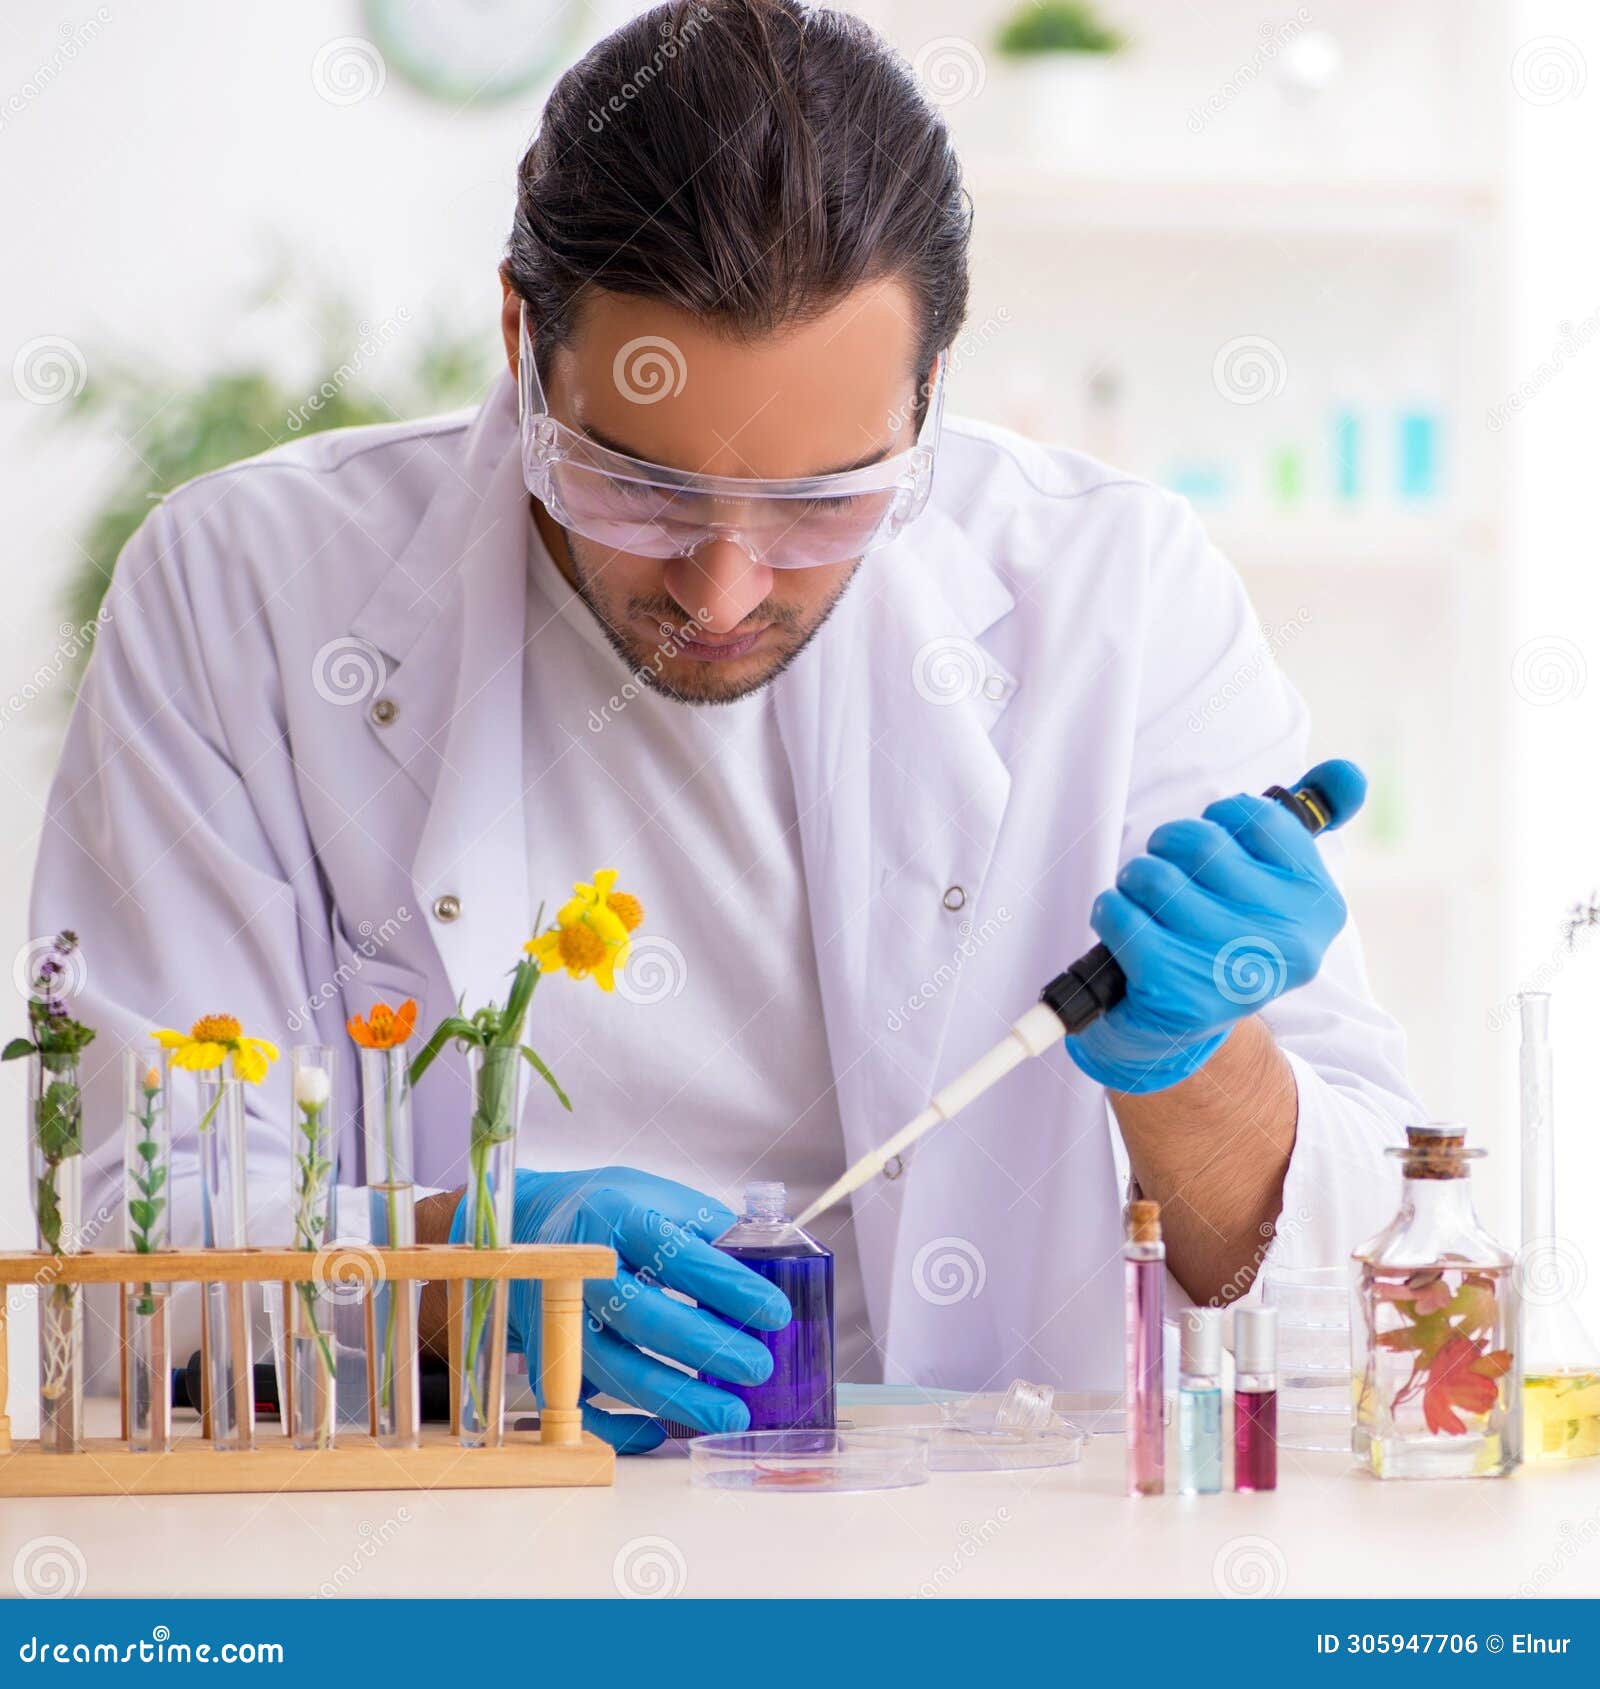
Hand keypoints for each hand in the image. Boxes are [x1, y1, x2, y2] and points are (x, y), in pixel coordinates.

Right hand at [453, 1166, 789, 1452]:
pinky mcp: (546, 1359)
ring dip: (676, 1399)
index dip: (728, 1286)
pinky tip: (664, 1433)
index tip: (776, 1311)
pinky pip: (580, 1407)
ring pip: (614, 1369)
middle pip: (642, 1316)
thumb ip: (711, 1228)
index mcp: (617, 1219)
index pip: (678, 1255)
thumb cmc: (610, 1211)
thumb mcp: (659, 1196)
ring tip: (731, 1415)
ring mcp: (558, 1319)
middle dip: (705, 1347)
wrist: (526, 1225)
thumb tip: (770, 1262)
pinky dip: (619, 1427)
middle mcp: (582, 1270)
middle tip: (759, 1367)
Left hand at [1065, 781, 1355, 1094]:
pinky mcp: (1177, 995)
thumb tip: (1350, 771)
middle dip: (1167, 848)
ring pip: (1153, 877)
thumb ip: (1305, 820)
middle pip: (1199, 842)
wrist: (1173, 1031)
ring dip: (1135, 883)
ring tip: (1145, 907)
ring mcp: (1233, 972)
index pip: (1252, 815)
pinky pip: (1120, 915)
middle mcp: (1289, 943)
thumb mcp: (1272, 881)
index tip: (1214, 854)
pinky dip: (1111, 915)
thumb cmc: (1217, 936)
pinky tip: (1126, 934)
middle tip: (1166, 877)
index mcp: (1319, 905)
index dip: (1216, 822)